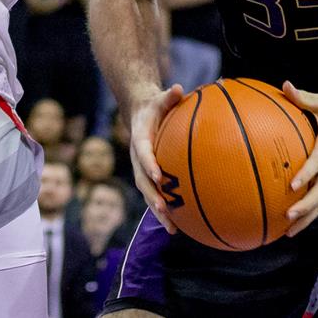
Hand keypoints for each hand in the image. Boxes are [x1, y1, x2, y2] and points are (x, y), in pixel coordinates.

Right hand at [127, 84, 187, 234]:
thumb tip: (179, 88)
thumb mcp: (160, 98)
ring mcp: (141, 170)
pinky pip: (156, 195)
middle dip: (152, 196)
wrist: (139, 114)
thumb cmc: (155, 106)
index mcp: (140, 140)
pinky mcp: (148, 177)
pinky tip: (180, 225)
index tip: (159, 176)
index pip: (143, 153)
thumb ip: (169, 95)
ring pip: (147, 194)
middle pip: (142, 181)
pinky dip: (165, 210)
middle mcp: (137, 159)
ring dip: (158, 212)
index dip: (150, 164)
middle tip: (163, 209)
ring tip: (172, 229)